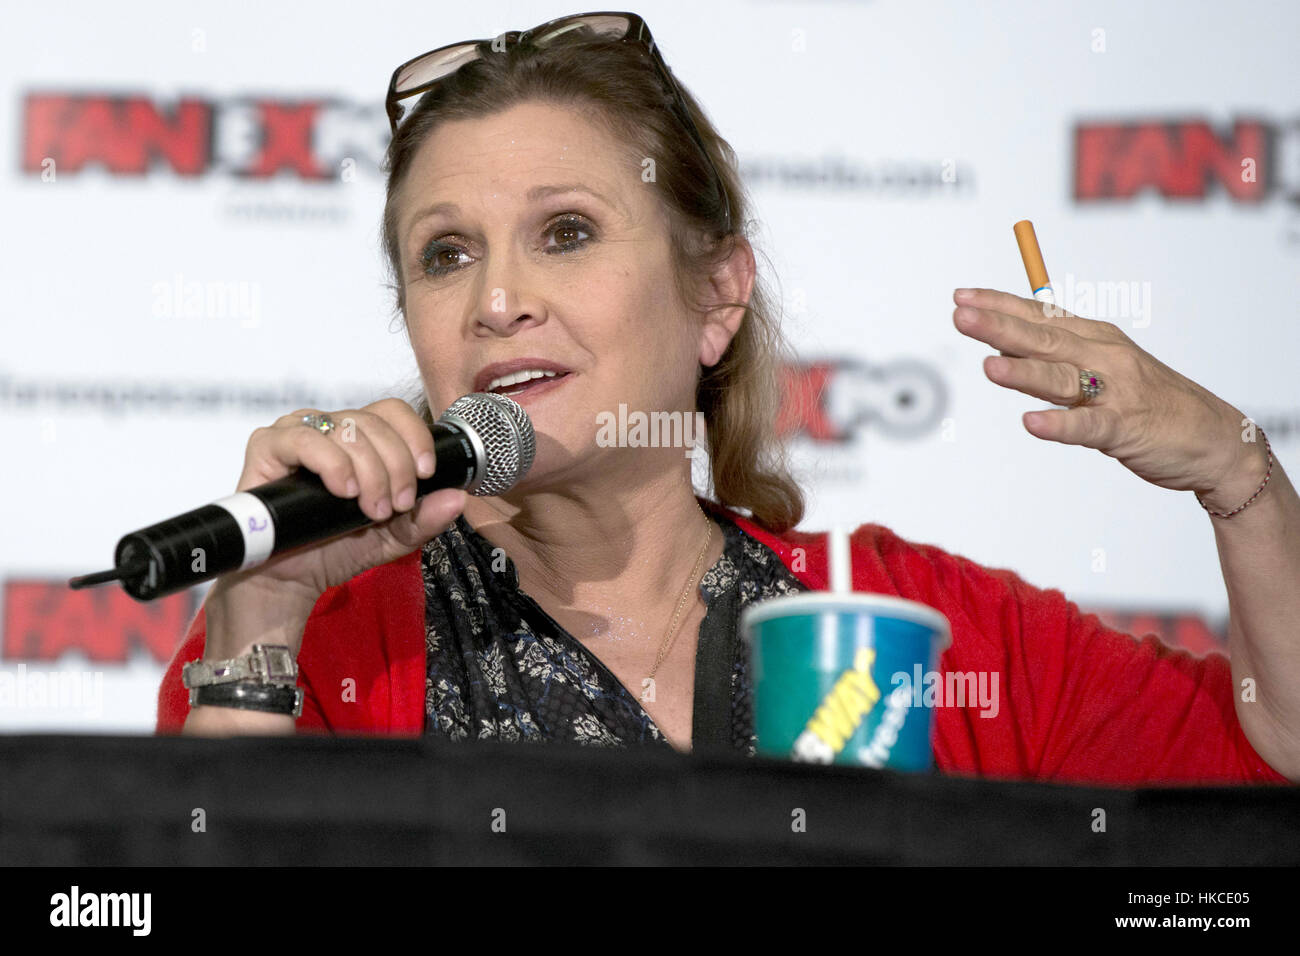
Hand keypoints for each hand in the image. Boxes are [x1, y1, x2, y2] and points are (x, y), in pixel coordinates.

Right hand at [203, 397, 466, 659]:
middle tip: (395, 506)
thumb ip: (426, 518)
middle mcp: (330, 427)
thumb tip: (458, 498)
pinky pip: (305, 439)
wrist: (290, 580)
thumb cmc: (335, 548)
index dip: (415, 437)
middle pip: (375, 423)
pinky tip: (344, 491)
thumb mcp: (393, 536)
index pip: (394, 412)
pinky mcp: (267, 446)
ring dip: (370, 471)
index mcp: (361, 438)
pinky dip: (332, 464)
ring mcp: (297, 432)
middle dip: (396, 467)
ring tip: (371, 510)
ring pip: (347, 428)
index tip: (426, 473)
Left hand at [950, 287, 1264, 505]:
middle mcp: (1103, 357)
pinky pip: (1089, 426)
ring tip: (988, 366)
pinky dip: (1061, 425)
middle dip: (999, 327)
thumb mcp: (1101, 368)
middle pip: (1043, 339)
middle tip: (960, 316)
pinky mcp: (1126, 428)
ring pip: (1061, 378)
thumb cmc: (1148, 400)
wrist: (1212, 437)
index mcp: (1094, 338)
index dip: (999, 305)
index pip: (1039, 315)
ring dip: (1024, 372)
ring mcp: (1116, 392)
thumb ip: (1054, 358)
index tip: (961, 296)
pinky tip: (1033, 423)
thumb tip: (1001, 346)